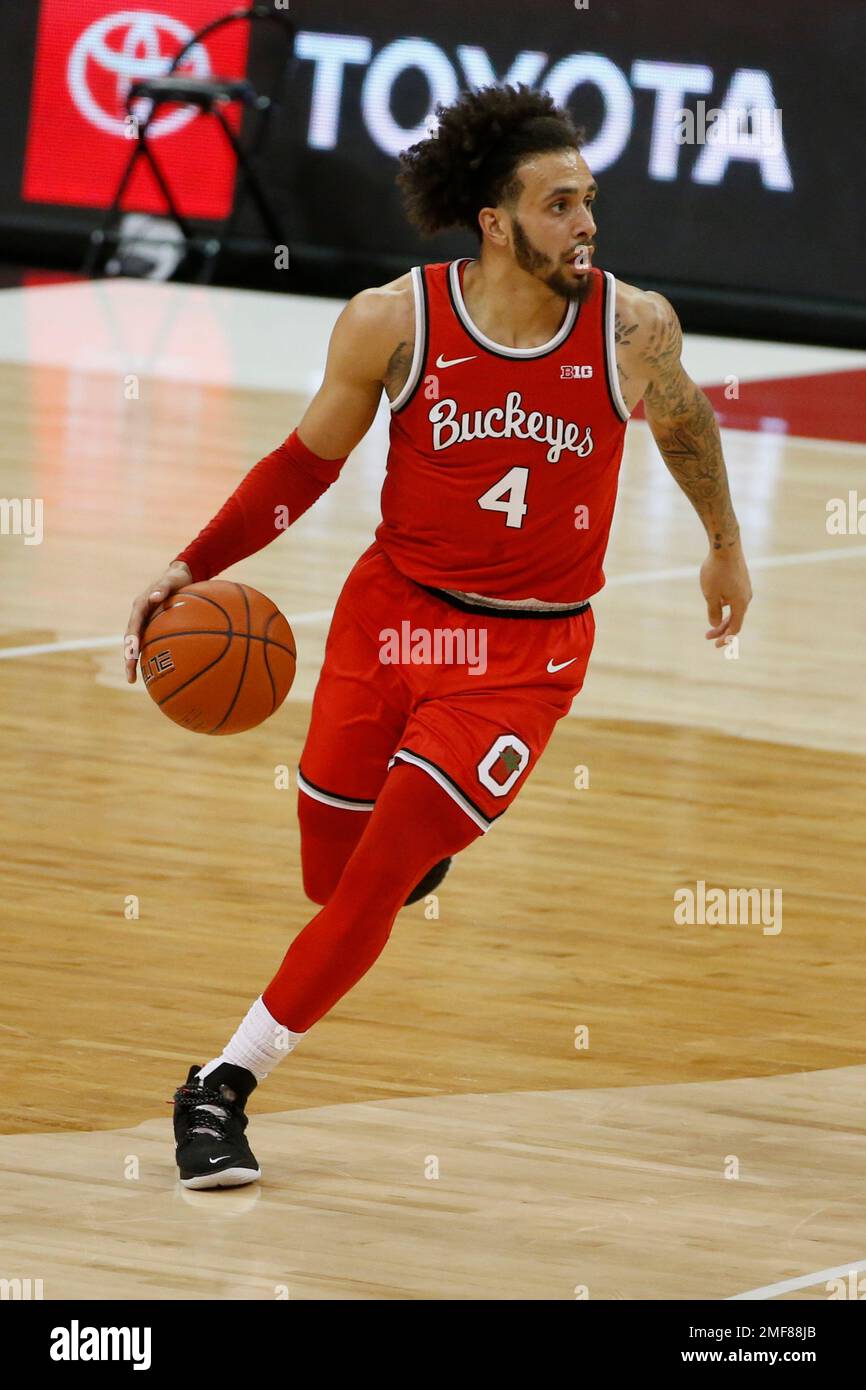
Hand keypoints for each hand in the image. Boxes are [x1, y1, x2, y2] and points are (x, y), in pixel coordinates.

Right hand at [124, 561, 191, 682]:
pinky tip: (155, 669)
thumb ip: (163, 588)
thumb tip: (155, 597)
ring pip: (138, 643)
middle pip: (131, 641)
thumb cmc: (177, 578)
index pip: (132, 628)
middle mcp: (140, 615)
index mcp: (140, 606)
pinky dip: (148, 654)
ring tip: (134, 679)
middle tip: (130, 678)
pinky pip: (149, 641)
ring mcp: (145, 621)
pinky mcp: (153, 625)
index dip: (131, 643)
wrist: (181, 575)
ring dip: (135, 660)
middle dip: (129, 659)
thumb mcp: (171, 580)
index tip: (131, 657)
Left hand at [700, 542, 751, 648]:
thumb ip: (713, 611)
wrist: (725, 546)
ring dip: (723, 617)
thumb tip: (715, 624)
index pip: (735, 627)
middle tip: (707, 636)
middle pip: (735, 619)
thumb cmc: (716, 571)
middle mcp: (746, 597)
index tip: (715, 644)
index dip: (725, 638)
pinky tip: (715, 601)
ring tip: (711, 621)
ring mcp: (745, 588)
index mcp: (741, 604)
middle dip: (722, 629)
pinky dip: (725, 605)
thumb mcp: (710, 594)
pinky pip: (734, 598)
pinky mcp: (742, 580)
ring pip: (735, 608)